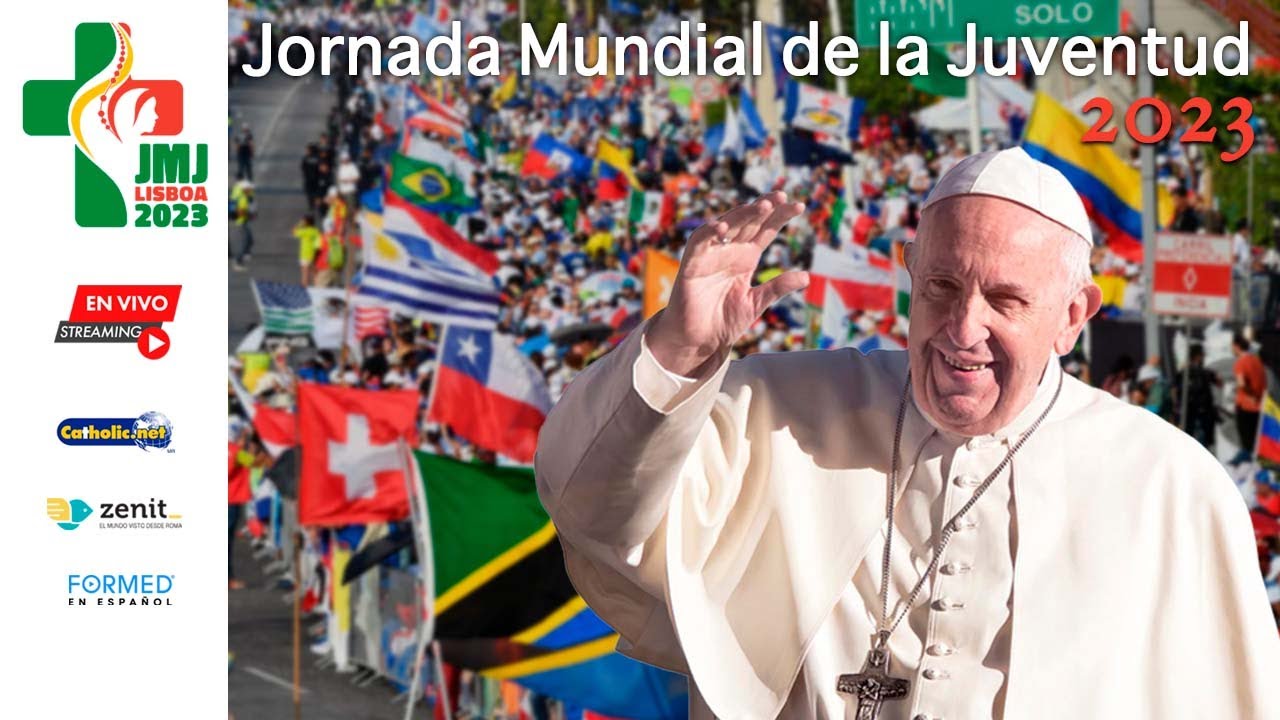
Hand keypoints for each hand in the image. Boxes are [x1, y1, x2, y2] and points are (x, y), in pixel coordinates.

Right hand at [646, 192, 807, 375]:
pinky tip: (724, 227)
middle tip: (781, 196)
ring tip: (761, 206)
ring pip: (727, 225)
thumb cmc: (724, 321)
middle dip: (764, 207)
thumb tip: (806, 276)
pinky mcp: (691, 264)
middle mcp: (730, 251)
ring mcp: (711, 255)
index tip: (799, 206)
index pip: (765, 230)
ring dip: (742, 214)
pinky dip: (710, 232)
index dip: (780, 216)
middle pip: (749, 222)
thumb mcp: (756, 303)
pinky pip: (699, 242)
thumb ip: (777, 288)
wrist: (699, 341)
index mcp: (746, 258)